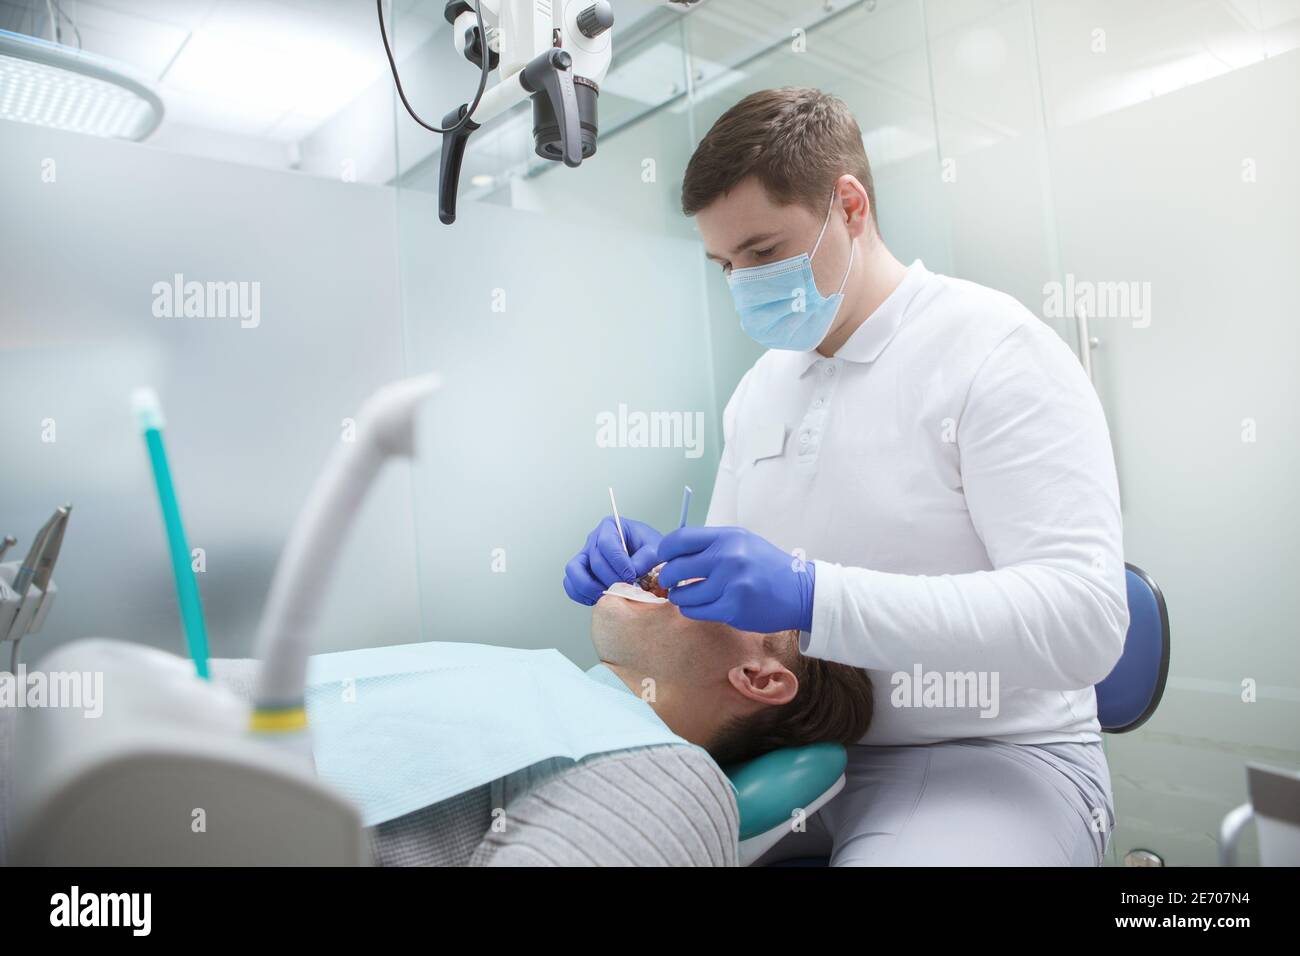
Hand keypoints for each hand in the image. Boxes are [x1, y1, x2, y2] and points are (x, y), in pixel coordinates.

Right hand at [563, 516, 662, 604]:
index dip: (618, 563)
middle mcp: (593, 539)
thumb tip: (633, 571)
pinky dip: (581, 594)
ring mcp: (584, 556)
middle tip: (625, 588)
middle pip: (594, 560)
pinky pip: (570, 583)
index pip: (607, 543)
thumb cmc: (647, 548)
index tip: (631, 575)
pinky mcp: (580, 572)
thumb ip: (646, 557)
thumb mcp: (654, 548)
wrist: (645, 557)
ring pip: (573, 571)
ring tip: (608, 595)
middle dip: (610, 578)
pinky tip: (598, 598)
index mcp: (610, 527)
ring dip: (590, 587)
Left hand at [656, 526, 814, 633]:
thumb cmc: (766, 567)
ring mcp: (731, 584)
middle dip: (667, 577)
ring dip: (679, 596)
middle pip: (676, 568)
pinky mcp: (733, 608)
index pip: (679, 539)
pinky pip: (695, 611)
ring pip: (683, 594)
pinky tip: (698, 605)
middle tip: (670, 581)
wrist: (799, 592)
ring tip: (685, 595)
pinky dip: (691, 609)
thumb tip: (673, 552)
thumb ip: (710, 544)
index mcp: (728, 538)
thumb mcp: (742, 542)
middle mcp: (728, 558)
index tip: (665, 559)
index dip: (665, 551)